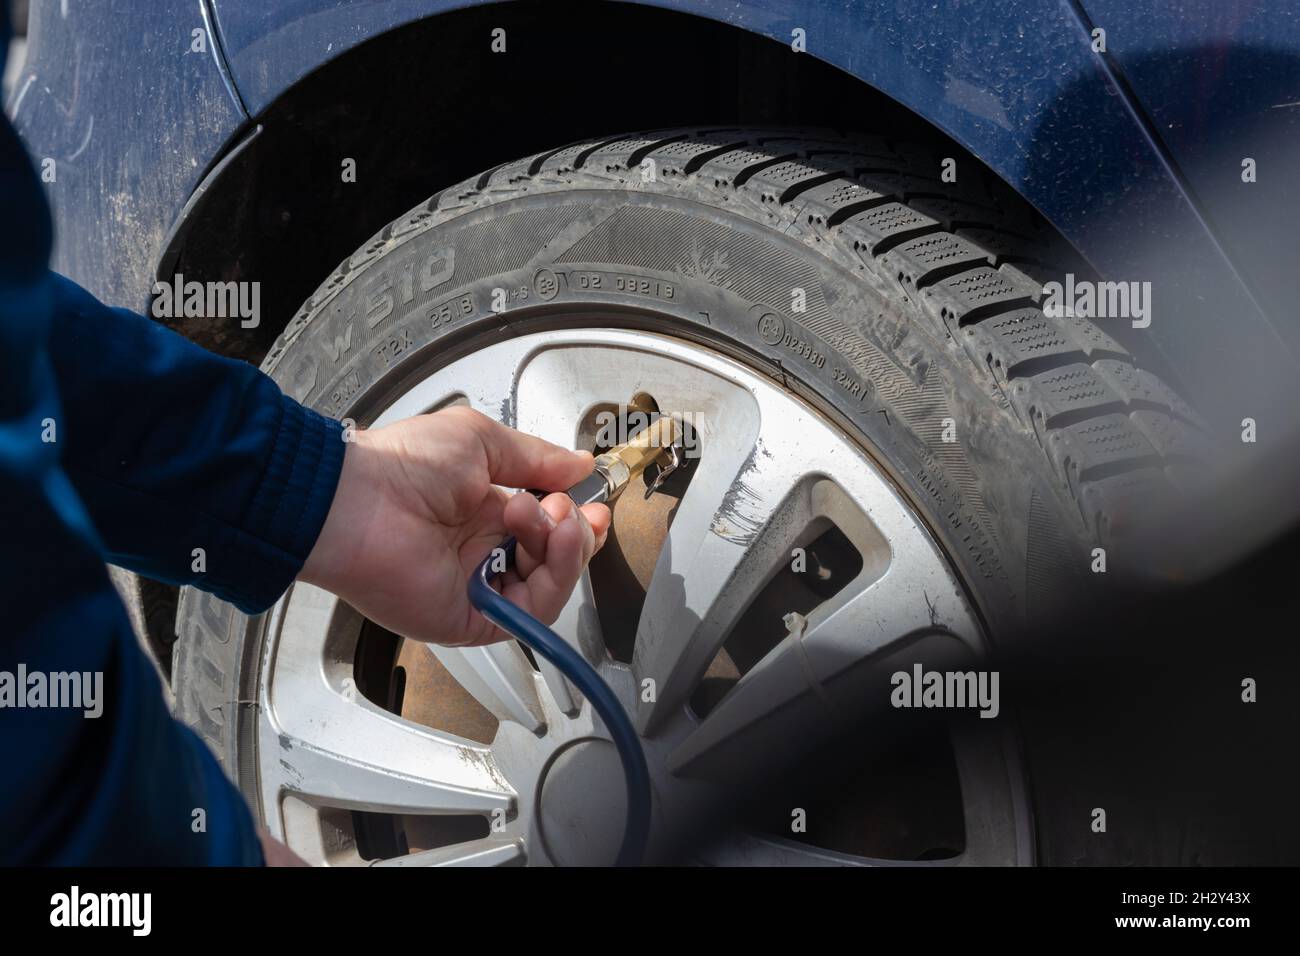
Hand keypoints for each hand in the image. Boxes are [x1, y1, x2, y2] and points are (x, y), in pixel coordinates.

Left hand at [300, 406, 610, 645]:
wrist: (356, 501)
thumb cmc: (400, 465)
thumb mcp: (482, 441)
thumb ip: (536, 456)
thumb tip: (579, 463)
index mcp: (483, 512)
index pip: (547, 528)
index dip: (576, 517)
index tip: (594, 500)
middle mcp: (482, 553)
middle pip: (557, 560)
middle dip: (575, 530)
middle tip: (561, 506)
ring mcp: (479, 588)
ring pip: (551, 587)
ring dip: (565, 548)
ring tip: (544, 515)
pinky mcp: (473, 619)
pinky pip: (532, 612)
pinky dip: (553, 578)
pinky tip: (546, 540)